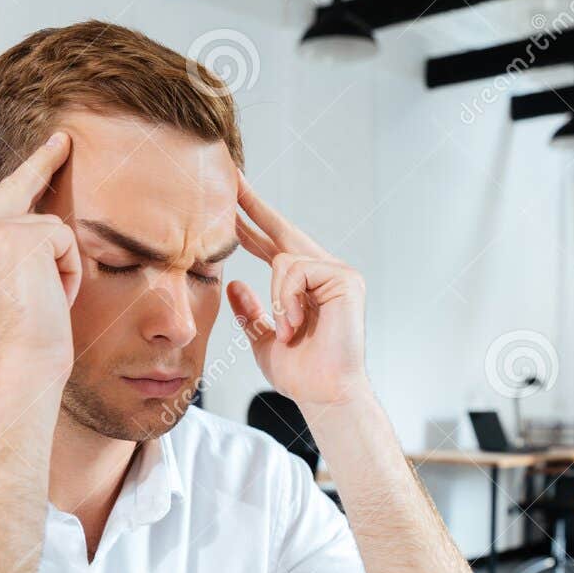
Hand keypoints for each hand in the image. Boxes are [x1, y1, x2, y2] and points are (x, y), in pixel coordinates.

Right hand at [0, 132, 81, 392]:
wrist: (17, 370)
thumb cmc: (17, 346)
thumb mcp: (1, 292)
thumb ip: (6, 255)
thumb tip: (42, 228)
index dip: (22, 178)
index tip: (45, 151)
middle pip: (16, 190)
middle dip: (43, 163)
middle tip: (65, 139)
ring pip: (48, 227)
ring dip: (59, 267)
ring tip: (44, 304)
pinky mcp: (19, 236)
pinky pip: (65, 240)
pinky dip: (69, 272)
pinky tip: (51, 299)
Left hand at [227, 175, 368, 409]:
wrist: (324, 395)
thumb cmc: (301, 373)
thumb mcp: (263, 339)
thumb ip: (250, 311)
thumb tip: (234, 282)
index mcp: (303, 286)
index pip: (272, 248)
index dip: (249, 226)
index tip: (228, 204)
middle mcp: (323, 273)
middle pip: (282, 231)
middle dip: (253, 206)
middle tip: (230, 177)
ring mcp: (337, 273)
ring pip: (282, 258)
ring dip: (276, 299)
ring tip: (286, 331)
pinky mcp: (345, 279)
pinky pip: (295, 270)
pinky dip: (287, 300)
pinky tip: (295, 325)